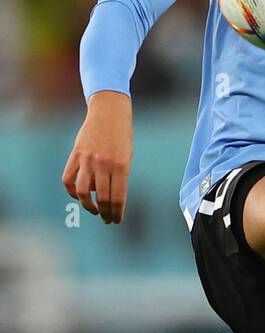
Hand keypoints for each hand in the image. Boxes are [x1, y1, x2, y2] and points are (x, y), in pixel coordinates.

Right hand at [61, 90, 132, 223]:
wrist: (109, 112)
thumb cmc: (121, 136)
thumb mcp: (127, 157)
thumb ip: (119, 177)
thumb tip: (108, 198)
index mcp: (121, 165)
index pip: (118, 197)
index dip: (116, 213)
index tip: (116, 221)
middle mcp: (104, 163)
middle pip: (102, 198)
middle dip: (105, 213)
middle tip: (107, 219)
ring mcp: (88, 159)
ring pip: (82, 192)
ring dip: (87, 205)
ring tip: (94, 209)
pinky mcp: (76, 154)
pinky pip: (68, 179)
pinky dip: (72, 191)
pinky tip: (79, 195)